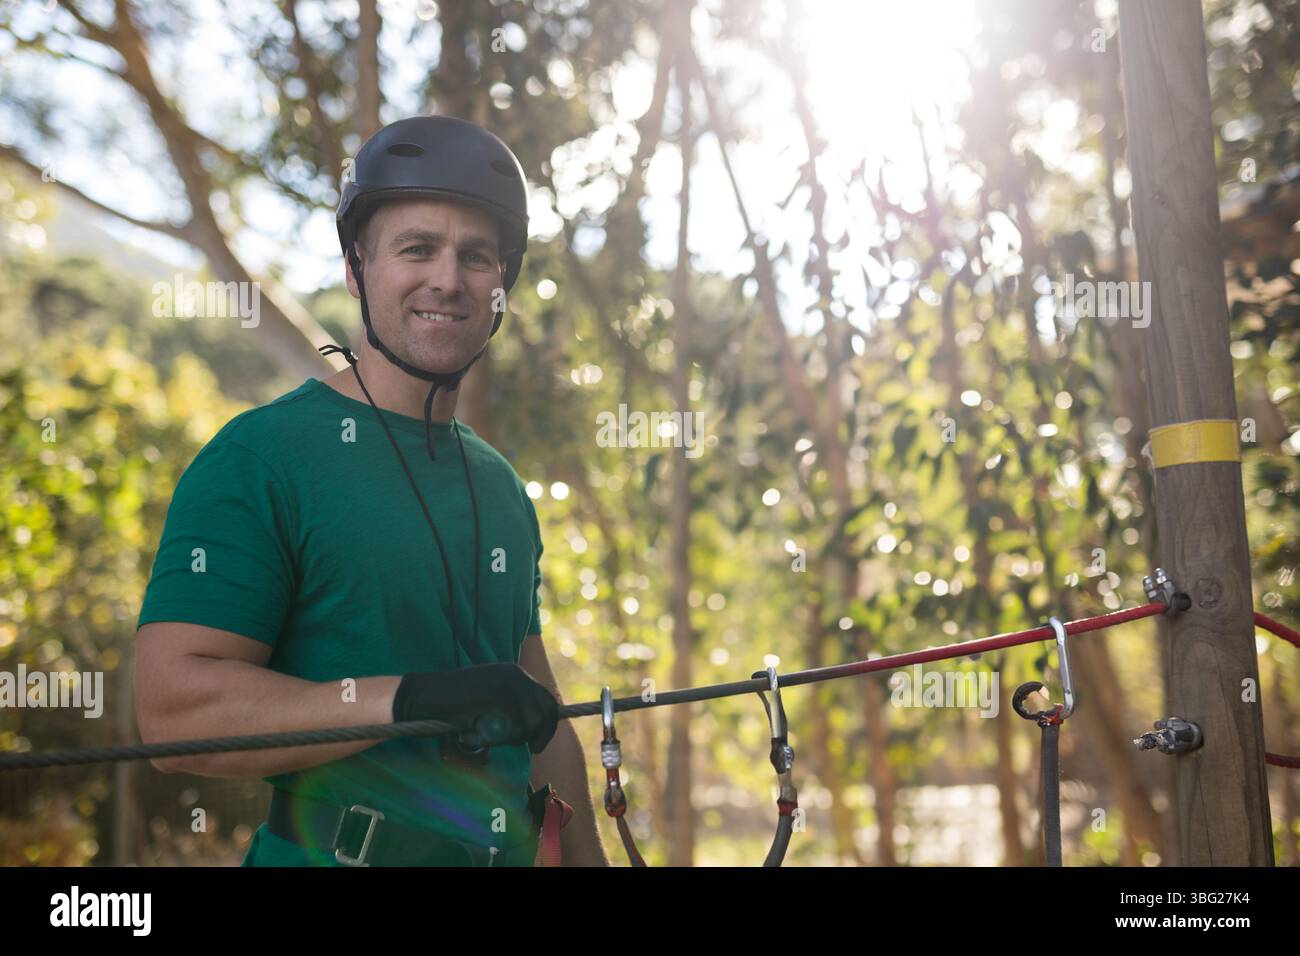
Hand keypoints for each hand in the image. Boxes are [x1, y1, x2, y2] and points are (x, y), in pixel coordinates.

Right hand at [392, 663, 559, 752]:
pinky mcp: (495, 701)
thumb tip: (536, 726)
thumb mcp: (490, 696)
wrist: (422, 696)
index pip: (547, 700)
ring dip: (508, 739)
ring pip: (528, 725)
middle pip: (546, 714)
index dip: (548, 726)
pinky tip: (470, 734)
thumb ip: (513, 706)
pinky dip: (488, 740)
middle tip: (530, 749)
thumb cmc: (452, 703)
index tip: (538, 744)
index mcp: (515, 672)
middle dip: (539, 736)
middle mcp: (515, 676)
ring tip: (482, 735)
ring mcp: (506, 687)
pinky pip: (506, 732)